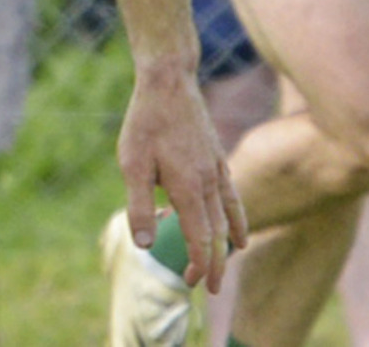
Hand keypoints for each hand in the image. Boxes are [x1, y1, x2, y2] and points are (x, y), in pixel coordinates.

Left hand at [120, 62, 246, 294]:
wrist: (169, 81)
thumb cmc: (146, 122)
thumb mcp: (133, 164)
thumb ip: (139, 206)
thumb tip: (144, 246)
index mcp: (189, 189)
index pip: (201, 239)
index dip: (199, 264)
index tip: (193, 282)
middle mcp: (209, 182)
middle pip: (218, 232)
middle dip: (215, 262)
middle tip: (210, 287)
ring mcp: (216, 168)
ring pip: (229, 213)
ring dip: (229, 240)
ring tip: (234, 256)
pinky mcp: (216, 155)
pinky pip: (231, 193)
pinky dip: (236, 212)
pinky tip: (235, 218)